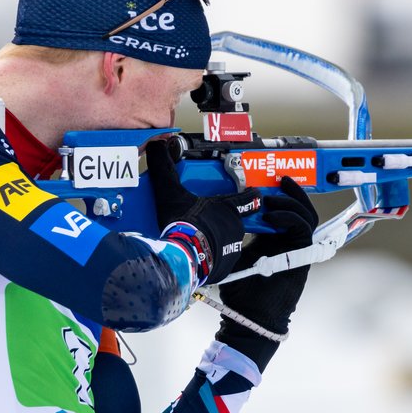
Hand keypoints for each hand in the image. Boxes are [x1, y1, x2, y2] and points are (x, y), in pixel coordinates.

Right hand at [146, 140, 260, 284]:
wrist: (183, 256)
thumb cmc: (181, 222)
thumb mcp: (170, 193)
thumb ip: (164, 169)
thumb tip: (157, 146)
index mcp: (227, 208)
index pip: (247, 199)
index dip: (252, 196)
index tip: (255, 194)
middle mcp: (235, 227)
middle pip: (232, 222)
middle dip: (221, 223)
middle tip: (205, 224)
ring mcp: (232, 248)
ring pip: (226, 243)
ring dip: (215, 242)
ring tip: (197, 242)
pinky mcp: (226, 267)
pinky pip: (219, 261)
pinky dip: (210, 259)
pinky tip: (197, 258)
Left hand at [217, 176, 317, 370]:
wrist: (251, 317)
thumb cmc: (241, 290)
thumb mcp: (234, 255)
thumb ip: (232, 236)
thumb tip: (213, 217)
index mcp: (274, 238)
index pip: (284, 209)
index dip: (279, 193)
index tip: (266, 178)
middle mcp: (288, 241)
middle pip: (300, 208)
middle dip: (292, 191)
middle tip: (280, 178)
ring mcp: (297, 249)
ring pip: (306, 215)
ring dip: (291, 201)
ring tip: (274, 195)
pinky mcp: (301, 256)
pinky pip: (303, 229)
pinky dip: (289, 217)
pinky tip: (272, 214)